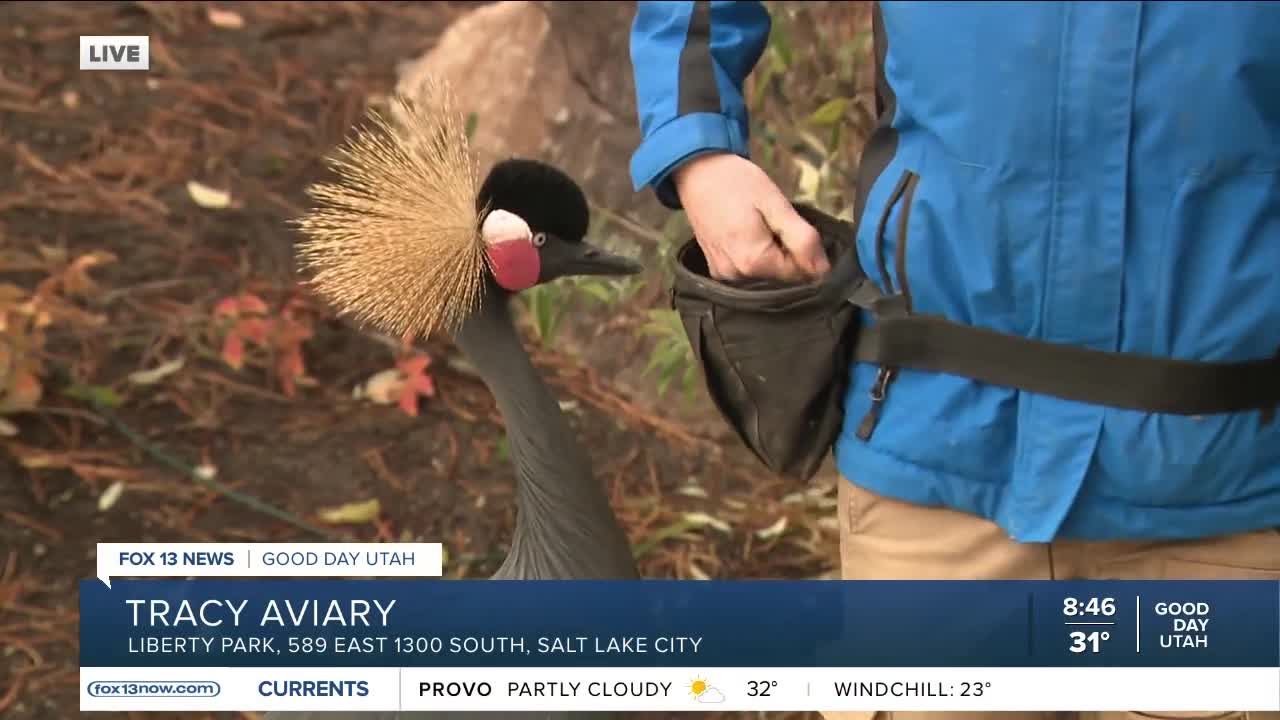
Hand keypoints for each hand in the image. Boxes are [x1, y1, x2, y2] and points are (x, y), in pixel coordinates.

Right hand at [673, 152, 829, 282]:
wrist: (697, 173)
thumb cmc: (737, 182)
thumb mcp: (775, 204)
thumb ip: (801, 238)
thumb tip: (824, 271)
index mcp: (754, 261)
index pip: (800, 275)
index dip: (807, 253)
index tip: (797, 228)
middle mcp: (737, 276)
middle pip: (782, 278)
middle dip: (789, 255)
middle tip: (777, 222)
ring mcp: (724, 275)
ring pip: (766, 276)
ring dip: (773, 256)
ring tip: (761, 226)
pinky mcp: (717, 271)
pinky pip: (748, 273)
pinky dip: (756, 258)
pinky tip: (749, 235)